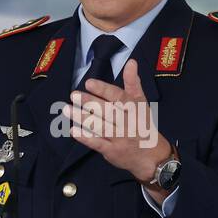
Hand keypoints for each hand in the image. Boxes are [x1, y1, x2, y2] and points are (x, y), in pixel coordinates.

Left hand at [64, 59, 170, 184]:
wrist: (150, 156)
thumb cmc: (142, 125)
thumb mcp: (141, 103)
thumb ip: (133, 83)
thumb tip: (131, 61)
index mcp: (134, 109)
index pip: (118, 97)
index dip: (104, 90)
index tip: (89, 83)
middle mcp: (127, 123)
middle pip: (107, 111)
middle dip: (89, 102)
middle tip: (74, 95)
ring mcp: (120, 138)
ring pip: (100, 126)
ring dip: (82, 118)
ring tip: (67, 109)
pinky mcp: (112, 152)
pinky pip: (98, 144)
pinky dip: (86, 138)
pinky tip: (73, 130)